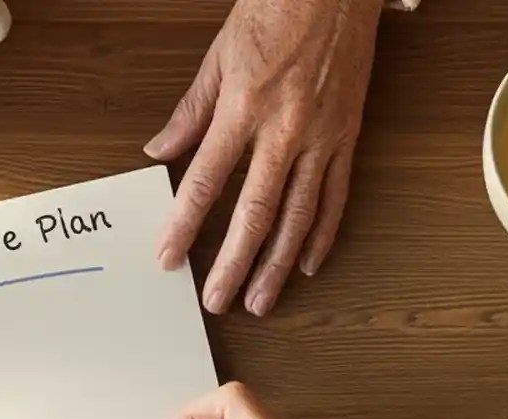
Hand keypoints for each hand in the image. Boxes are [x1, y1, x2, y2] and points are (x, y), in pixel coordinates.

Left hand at [145, 0, 382, 315]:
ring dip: (277, 264)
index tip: (168, 258)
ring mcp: (322, 137)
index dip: (185, 225)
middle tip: (218, 300)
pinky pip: (336, 196)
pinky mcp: (348, 136)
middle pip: (255, 212)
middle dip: (234, 263)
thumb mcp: (218, 58)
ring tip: (261, 300)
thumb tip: (160, 152)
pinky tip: (307, 265)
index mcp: (244, 108)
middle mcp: (285, 129)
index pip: (207, 182)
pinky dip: (322, 234)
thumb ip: (190, 114)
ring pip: (299, 215)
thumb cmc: (275, 11)